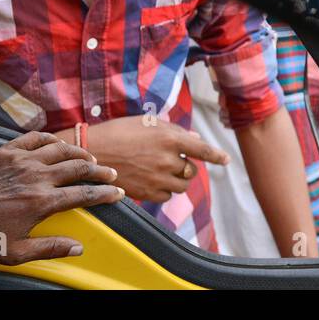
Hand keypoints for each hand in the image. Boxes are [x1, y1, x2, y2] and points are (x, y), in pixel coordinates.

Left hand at [0, 131, 123, 264]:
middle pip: (79, 167)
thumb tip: (77, 247)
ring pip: (62, 149)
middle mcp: (35, 177)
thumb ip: (49, 248)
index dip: (106, 194)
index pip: (84, 194)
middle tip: (111, 174)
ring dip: (81, 153)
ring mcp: (20, 161)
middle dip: (100, 170)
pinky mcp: (5, 151)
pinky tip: (59, 144)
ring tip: (90, 158)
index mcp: (41, 202)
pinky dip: (53, 139)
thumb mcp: (14, 253)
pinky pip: (36, 138)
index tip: (118, 194)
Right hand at [81, 116, 230, 202]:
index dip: (217, 156)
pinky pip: (167, 196)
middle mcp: (167, 159)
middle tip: (171, 161)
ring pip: (181, 185)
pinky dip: (165, 190)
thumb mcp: (147, 122)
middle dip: (186, 166)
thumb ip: (174, 131)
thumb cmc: (119, 132)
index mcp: (169, 138)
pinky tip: (152, 180)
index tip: (227, 160)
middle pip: (191, 170)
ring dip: (177, 179)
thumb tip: (195, 138)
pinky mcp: (147, 193)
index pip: (202, 150)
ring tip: (161, 170)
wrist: (91, 153)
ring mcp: (157, 178)